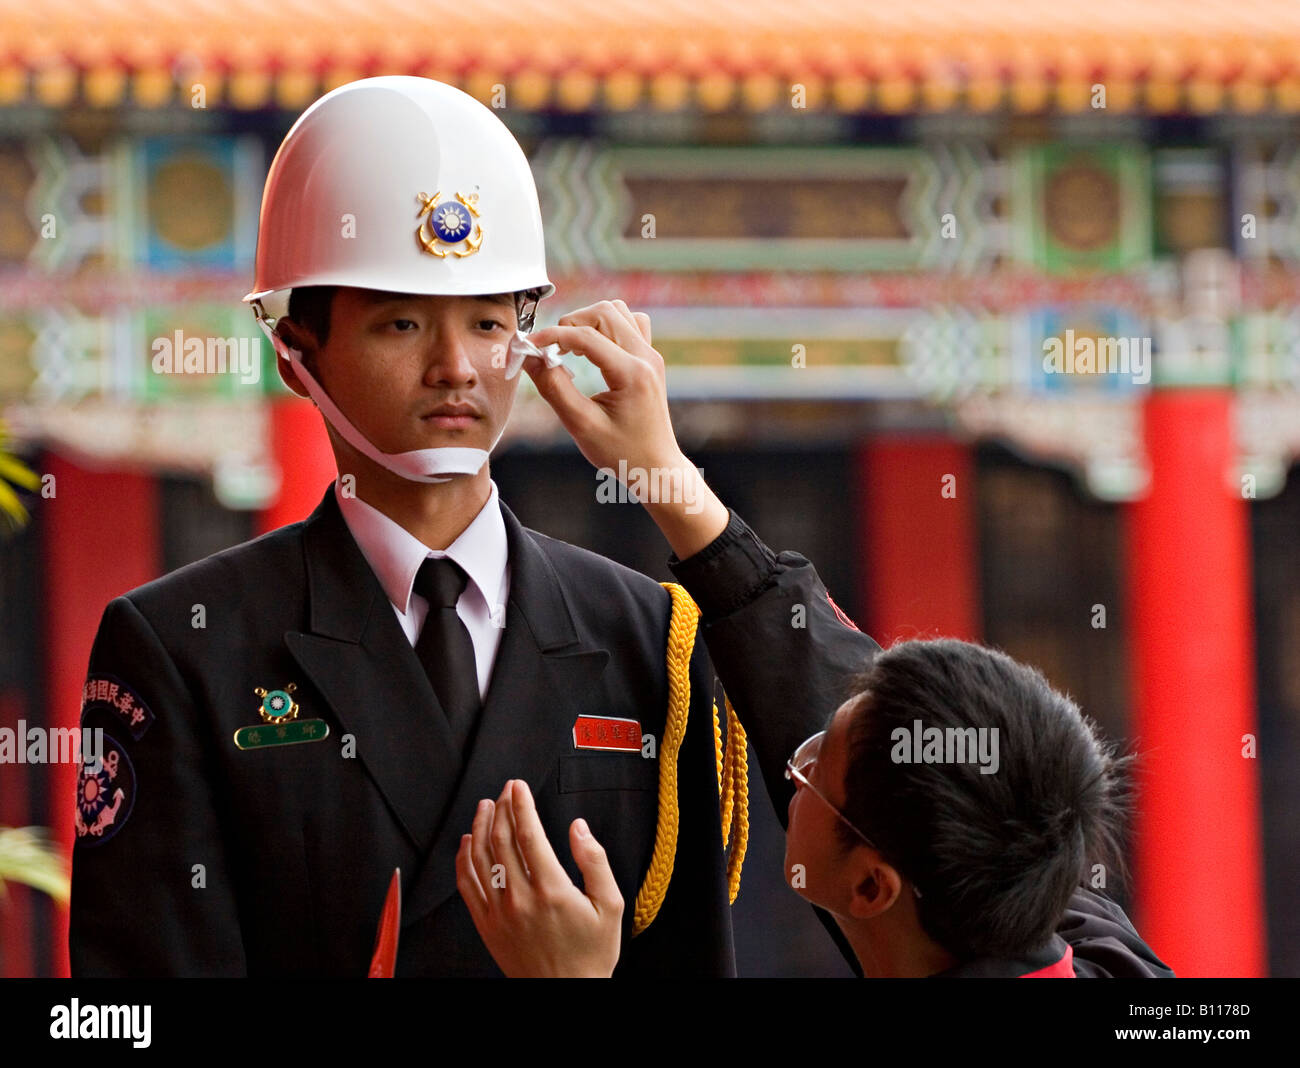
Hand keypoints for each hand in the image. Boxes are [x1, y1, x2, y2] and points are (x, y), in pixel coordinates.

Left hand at [455, 779, 623, 977]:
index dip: (521, 805)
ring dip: (481, 826)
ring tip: (486, 805)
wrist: (565, 993)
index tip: (519, 786)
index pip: (529, 835)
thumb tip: (579, 828)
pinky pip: (466, 885)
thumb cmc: (590, 953)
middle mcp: (520, 899)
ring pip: (480, 858)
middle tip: (506, 790)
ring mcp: (499, 913)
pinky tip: (468, 841)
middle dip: (502, 808)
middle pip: (502, 840)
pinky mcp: (486, 925)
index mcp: (551, 890)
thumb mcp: (611, 906)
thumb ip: (595, 862)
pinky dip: (463, 858)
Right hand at [524, 299, 677, 474]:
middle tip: (551, 351)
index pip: (585, 336)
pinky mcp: (650, 358)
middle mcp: (646, 357)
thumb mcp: (581, 425)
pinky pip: (629, 323)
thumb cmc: (622, 453)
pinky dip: (606, 327)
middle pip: (603, 312)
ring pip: (617, 311)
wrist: (655, 467)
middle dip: (570, 325)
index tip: (527, 348)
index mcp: (632, 374)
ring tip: (570, 349)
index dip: (550, 337)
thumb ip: (553, 388)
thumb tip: (530, 357)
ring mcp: (651, 355)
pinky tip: (593, 350)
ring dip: (588, 322)